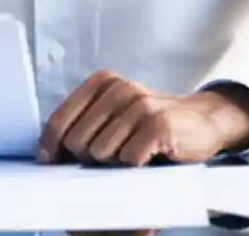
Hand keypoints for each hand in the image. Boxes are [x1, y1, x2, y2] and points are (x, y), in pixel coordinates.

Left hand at [38, 71, 248, 166]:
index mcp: (101, 82)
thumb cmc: (148, 124)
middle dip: (89, 157)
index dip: (50, 146)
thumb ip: (83, 125)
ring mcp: (139, 104)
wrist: (201, 121)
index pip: (60, 120)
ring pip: (101, 152)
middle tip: (113, 154)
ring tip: (134, 151)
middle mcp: (118, 89)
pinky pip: (128, 159)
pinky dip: (137, 165)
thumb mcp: (113, 115)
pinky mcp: (158, 124)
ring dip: (116, 162)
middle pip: (77, 141)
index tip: (48, 162)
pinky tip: (150, 155)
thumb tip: (46, 154)